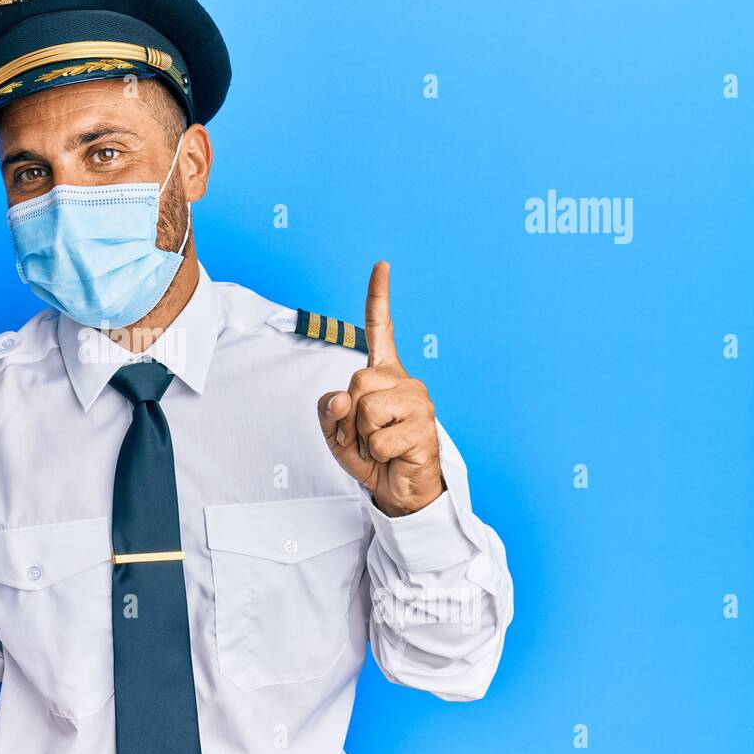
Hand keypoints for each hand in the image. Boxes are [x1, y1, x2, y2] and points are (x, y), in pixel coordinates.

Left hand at [317, 261, 444, 516]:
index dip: (378, 298)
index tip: (381, 265)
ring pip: (367, 409)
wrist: (397, 489)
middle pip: (357, 381)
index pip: (379, 330)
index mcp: (383, 375)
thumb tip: (344, 399)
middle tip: (362, 435)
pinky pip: (379, 440)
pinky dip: (374, 455)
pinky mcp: (424, 429)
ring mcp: (419, 403)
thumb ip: (329, 411)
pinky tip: (391, 456)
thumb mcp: (336, 432)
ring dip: (361, 437)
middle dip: (347, 416)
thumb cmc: (369, 454)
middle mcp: (405, 382)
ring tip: (376, 446)